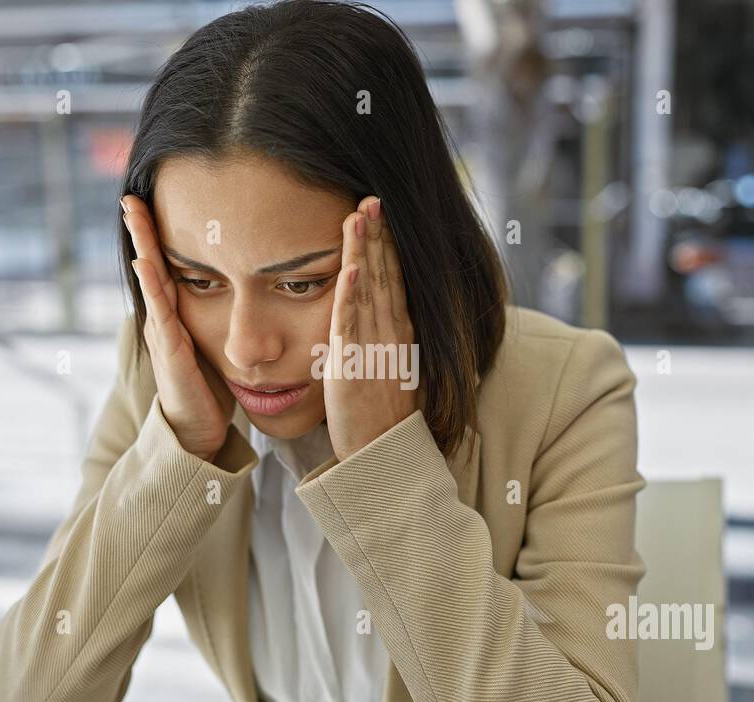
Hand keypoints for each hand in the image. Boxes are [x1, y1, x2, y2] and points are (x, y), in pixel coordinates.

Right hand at [121, 194, 234, 462]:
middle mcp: (165, 321)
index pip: (167, 267)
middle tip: (131, 196)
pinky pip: (161, 314)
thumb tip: (243, 292)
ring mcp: (164, 335)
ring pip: (151, 281)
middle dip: (141, 231)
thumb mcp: (212, 346)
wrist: (197, 433)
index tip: (152, 202)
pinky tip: (145, 263)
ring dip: (141, 246)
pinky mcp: (172, 353)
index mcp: (176, 317)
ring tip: (132, 214)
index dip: (159, 237)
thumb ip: (219, 320)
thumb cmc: (207, 391)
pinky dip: (152, 287)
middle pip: (151, 265)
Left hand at [322, 196, 418, 461]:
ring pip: (370, 289)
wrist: (383, 454)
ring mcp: (374, 346)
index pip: (394, 277)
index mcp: (400, 331)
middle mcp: (392, 332)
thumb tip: (380, 318)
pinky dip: (354, 294)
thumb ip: (384, 339)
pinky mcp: (354, 363)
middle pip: (386, 273)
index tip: (379, 212)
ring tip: (359, 215)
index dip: (387, 243)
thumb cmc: (383, 416)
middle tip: (372, 197)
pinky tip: (353, 268)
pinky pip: (353, 323)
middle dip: (378, 234)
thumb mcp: (388, 367)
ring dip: (365, 250)